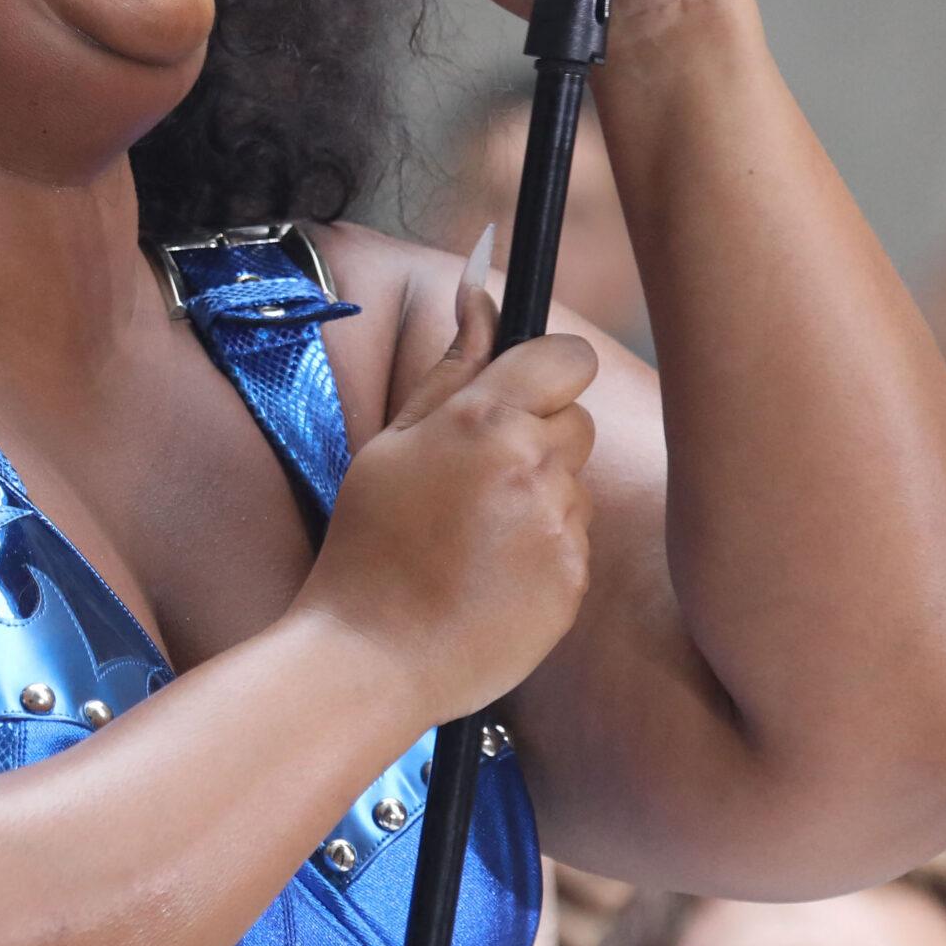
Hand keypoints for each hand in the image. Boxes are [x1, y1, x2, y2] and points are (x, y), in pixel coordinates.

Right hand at [299, 251, 597, 722]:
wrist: (372, 655)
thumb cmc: (369, 545)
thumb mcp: (391, 443)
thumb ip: (451, 366)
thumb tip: (480, 289)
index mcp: (482, 419)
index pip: (566, 357)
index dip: (547, 369)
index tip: (522, 389)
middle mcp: (532, 465)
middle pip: (576, 420)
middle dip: (539, 437)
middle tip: (474, 478)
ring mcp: (559, 527)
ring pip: (576, 483)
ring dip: (539, 496)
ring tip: (474, 536)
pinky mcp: (574, 580)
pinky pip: (574, 540)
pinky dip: (543, 550)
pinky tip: (489, 574)